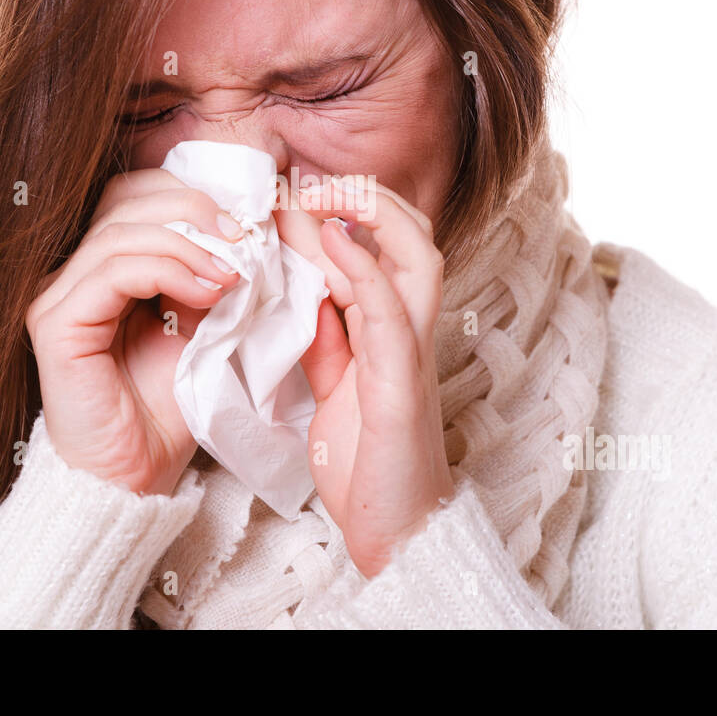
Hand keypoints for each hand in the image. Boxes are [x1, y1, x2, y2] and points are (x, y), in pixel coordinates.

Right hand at [25, 169, 243, 495]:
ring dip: (189, 243)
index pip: (138, 196)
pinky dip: (168, 269)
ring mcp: (59, 295)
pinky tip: (209, 291)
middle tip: (245, 235)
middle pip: (127, 200)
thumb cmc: (167, 409)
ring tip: (234, 272)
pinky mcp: (55, 323)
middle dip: (195, 208)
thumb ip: (212, 277)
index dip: (192, 196)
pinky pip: (113, 271)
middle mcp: (74, 273)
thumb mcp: (204, 326)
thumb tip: (246, 233)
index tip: (248, 221)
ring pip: (122, 231)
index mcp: (106, 266)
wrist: (136, 476)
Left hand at [282, 175, 455, 577]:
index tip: (298, 192)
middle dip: (370, 195)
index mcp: (395, 330)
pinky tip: (331, 247)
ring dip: (372, 216)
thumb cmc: (369, 462)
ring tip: (321, 195)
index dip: (354, 209)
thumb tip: (302, 290)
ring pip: (418, 259)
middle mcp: (412, 333)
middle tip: (311, 182)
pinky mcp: (401, 389)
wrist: (395, 534)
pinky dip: (363, 272)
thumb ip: (325, 338)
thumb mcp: (335, 386)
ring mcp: (412, 356)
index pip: (392, 247)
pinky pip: (389, 315)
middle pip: (417, 235)